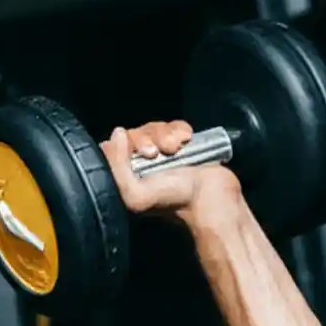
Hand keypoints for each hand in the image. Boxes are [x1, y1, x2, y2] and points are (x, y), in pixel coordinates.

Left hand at [100, 122, 240, 216]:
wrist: (210, 197)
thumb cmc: (171, 200)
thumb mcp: (133, 195)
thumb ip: (117, 167)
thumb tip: (117, 134)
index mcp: (127, 175)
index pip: (115, 145)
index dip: (127, 142)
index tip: (142, 153)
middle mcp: (142, 164)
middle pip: (136, 132)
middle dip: (148, 138)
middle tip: (157, 153)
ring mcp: (163, 154)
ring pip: (155, 128)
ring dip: (165, 134)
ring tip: (175, 149)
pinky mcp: (182, 145)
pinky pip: (173, 125)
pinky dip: (179, 129)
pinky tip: (185, 140)